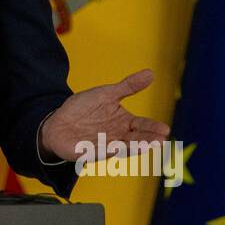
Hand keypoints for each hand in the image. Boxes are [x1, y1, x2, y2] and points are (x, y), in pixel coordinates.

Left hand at [39, 69, 168, 162]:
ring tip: (146, 146)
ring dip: (133, 148)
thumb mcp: (107, 93)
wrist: (59, 122)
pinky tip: (115, 147)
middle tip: (160, 140)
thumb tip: (151, 73)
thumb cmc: (85, 109)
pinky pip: (98, 152)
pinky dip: (106, 150)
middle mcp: (117, 136)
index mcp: (124, 122)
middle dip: (147, 140)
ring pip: (121, 148)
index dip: (153, 128)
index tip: (165, 129)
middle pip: (135, 139)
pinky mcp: (87, 152)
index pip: (142, 125)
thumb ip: (128, 86)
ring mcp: (103, 145)